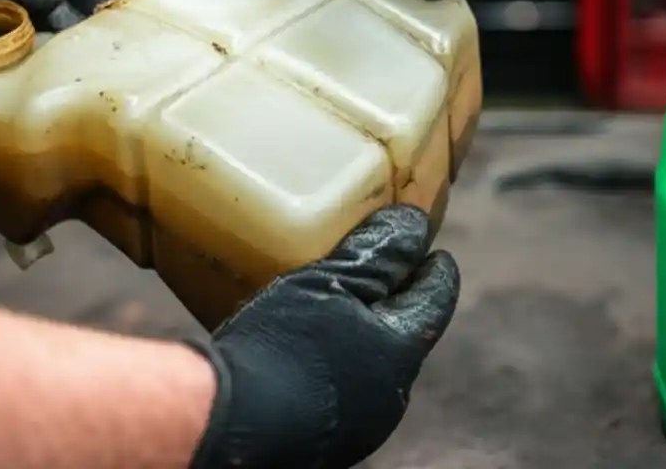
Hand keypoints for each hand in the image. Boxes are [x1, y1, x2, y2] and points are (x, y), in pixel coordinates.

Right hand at [187, 205, 459, 468]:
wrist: (229, 422)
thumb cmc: (284, 345)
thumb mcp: (330, 282)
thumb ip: (378, 253)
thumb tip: (414, 224)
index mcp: (402, 352)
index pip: (436, 300)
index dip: (434, 271)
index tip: (432, 250)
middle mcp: (390, 396)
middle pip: (403, 335)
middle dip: (393, 304)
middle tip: (376, 272)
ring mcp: (357, 425)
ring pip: (369, 367)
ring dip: (360, 338)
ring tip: (330, 309)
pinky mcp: (323, 441)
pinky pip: (337, 391)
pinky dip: (331, 366)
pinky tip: (301, 354)